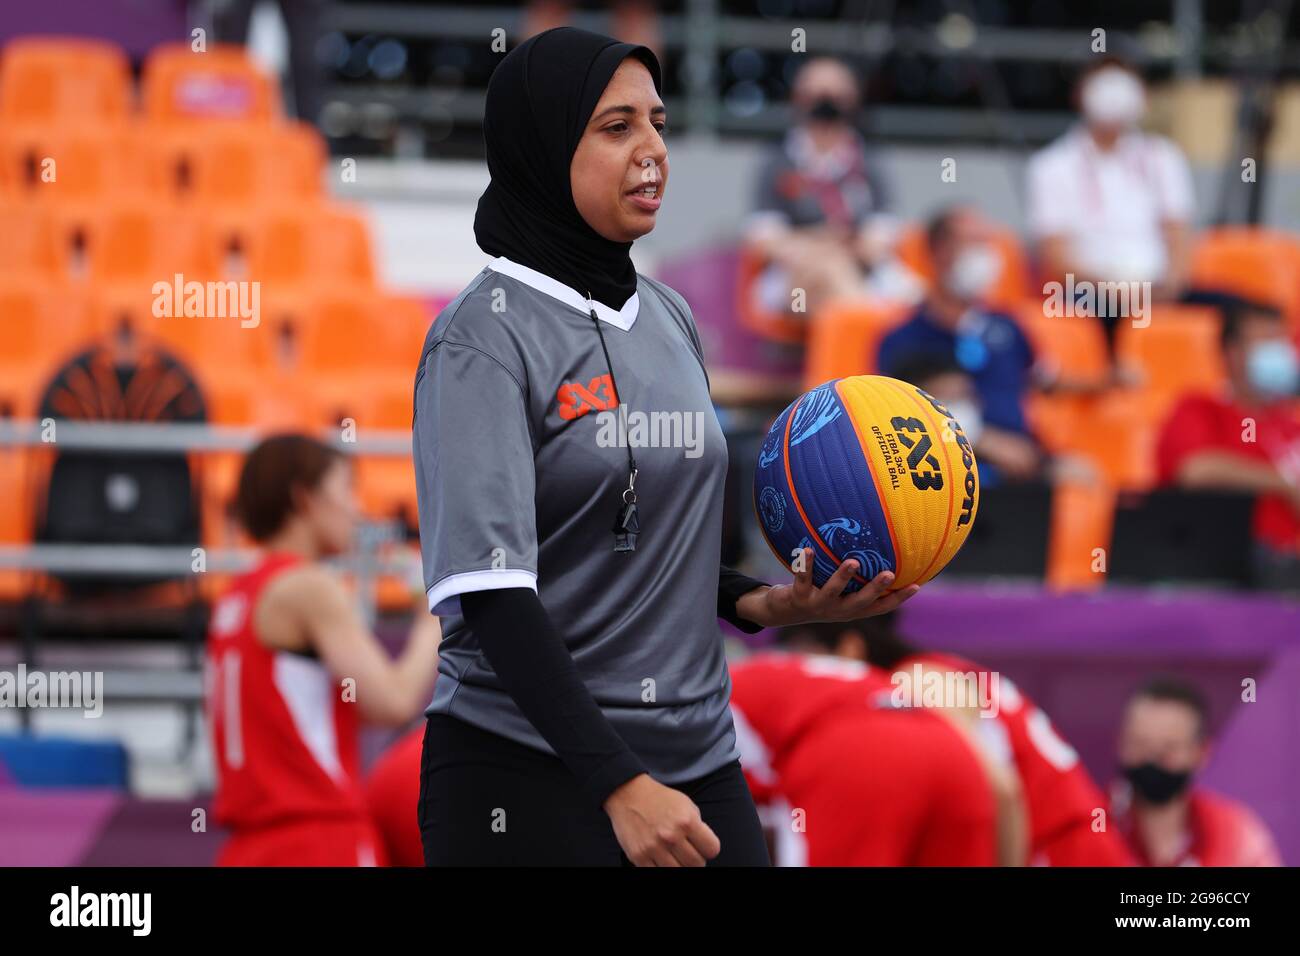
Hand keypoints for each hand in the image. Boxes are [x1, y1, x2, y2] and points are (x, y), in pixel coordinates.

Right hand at [604, 774, 720, 866]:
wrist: (628, 794)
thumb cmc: (659, 799)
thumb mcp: (685, 804)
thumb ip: (697, 825)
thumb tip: (704, 846)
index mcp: (687, 821)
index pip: (712, 849)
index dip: (708, 849)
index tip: (702, 847)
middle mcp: (672, 836)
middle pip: (697, 864)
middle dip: (695, 860)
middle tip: (688, 853)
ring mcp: (654, 847)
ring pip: (678, 872)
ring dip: (679, 865)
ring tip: (674, 856)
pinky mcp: (639, 856)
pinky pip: (657, 873)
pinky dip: (661, 868)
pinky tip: (661, 858)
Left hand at [737, 548, 919, 627]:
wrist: (781, 612)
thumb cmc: (816, 595)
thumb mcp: (838, 590)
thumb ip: (855, 576)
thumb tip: (874, 546)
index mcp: (851, 609)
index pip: (880, 607)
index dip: (898, 598)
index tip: (917, 585)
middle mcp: (838, 610)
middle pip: (861, 602)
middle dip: (876, 589)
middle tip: (889, 574)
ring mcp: (818, 605)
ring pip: (833, 592)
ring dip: (843, 577)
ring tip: (853, 562)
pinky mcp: (799, 598)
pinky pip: (803, 579)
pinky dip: (806, 565)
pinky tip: (808, 549)